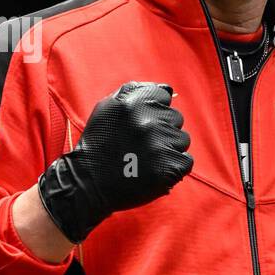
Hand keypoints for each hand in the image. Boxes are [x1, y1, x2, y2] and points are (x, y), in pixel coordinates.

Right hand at [37, 81, 193, 242]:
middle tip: (141, 145)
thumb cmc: (100, 144)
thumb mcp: (108, 108)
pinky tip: (155, 170)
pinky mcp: (168, 167)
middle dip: (162, 129)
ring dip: (169, 149)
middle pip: (176, 118)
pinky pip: (186, 161)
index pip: (164, 95)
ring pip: (182, 140)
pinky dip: (174, 168)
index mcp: (132, 102)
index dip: (155, 110)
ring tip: (147, 158)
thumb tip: (168, 90)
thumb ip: (136, 92)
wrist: (89, 183)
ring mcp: (159, 145)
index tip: (141, 123)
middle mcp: (147, 121)